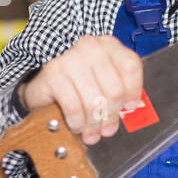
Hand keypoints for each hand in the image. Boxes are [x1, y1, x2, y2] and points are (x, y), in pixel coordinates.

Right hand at [18, 35, 142, 145]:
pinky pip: (73, 106)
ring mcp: (70, 58)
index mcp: (108, 46)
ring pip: (95, 100)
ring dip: (93, 122)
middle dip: (111, 115)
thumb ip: (121, 94)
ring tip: (91, 131)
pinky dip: (77, 121)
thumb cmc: (79, 86)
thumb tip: (132, 109)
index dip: (133, 91)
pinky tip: (76, 125)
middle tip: (107, 129)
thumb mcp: (104, 85)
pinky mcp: (53, 72)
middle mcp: (90, 47)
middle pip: (115, 88)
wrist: (44, 86)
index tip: (129, 107)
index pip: (131, 66)